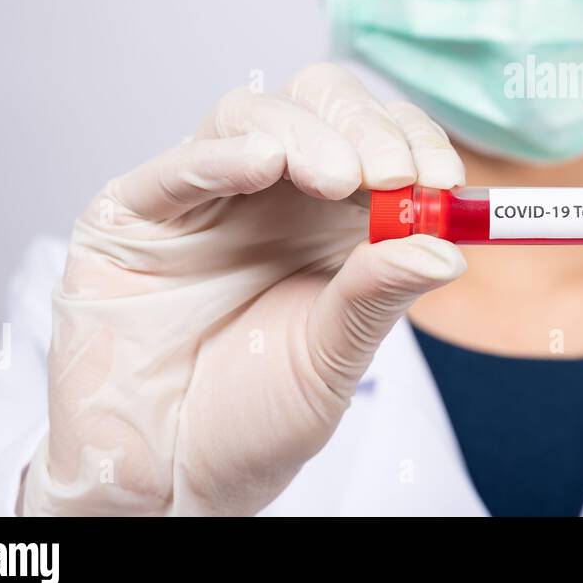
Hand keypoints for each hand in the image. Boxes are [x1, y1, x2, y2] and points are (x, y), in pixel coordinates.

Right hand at [21, 64, 465, 515]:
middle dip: (365, 126)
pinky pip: (175, 167)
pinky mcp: (132, 215)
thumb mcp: (334, 357)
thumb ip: (379, 295)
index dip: (414, 143)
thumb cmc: (255, 414)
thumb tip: (450, 250)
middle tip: (393, 173)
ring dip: (304, 134)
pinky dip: (220, 156)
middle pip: (320, 104)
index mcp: (333, 215)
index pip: (380, 139)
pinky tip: (260, 164)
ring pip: (252, 115)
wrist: (170, 478)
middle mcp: (271, 190)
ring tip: (338, 178)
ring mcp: (201, 196)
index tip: (444, 179)